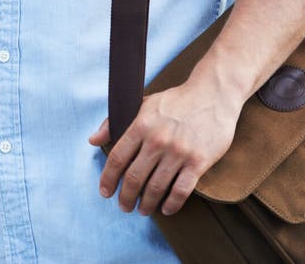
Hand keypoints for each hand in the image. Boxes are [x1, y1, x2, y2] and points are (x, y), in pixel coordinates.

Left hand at [88, 79, 240, 215]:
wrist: (212, 94)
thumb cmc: (175, 101)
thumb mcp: (143, 104)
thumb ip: (115, 123)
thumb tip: (93, 140)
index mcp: (141, 124)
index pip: (117, 158)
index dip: (108, 179)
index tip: (105, 192)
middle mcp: (157, 139)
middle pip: (134, 177)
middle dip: (126, 197)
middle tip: (124, 207)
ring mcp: (178, 151)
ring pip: (156, 188)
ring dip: (147, 204)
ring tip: (143, 210)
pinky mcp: (198, 161)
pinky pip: (180, 191)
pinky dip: (171, 204)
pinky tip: (166, 208)